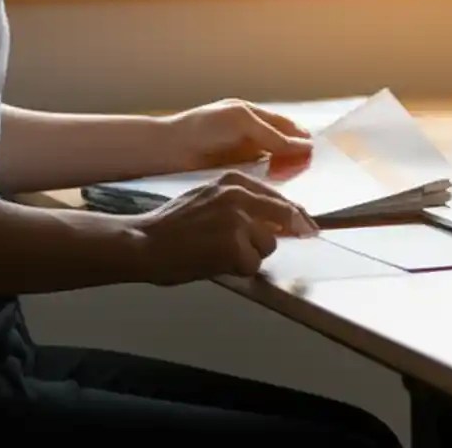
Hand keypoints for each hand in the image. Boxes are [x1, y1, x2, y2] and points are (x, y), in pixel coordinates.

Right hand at [130, 170, 318, 285]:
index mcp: (234, 180)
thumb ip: (239, 202)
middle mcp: (240, 195)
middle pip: (285, 216)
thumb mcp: (207, 197)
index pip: (278, 197)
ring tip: (221, 254)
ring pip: (268, 245)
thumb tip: (275, 218)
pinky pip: (252, 265)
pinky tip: (216, 264)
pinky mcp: (234, 245)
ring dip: (251, 256)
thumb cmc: (171, 225)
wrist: (142, 241)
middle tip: (299, 239)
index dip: (296, 215)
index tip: (309, 225)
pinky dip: (238, 270)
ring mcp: (238, 220)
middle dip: (290, 232)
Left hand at [166, 98, 312, 171]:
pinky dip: (271, 182)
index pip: (285, 125)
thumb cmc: (203, 128)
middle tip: (314, 172)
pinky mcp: (233, 174)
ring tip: (302, 185)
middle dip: (297, 156)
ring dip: (285, 172)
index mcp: (250, 115)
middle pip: (281, 146)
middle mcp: (248, 135)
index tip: (319, 152)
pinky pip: (259, 177)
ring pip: (272, 164)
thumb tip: (306, 146)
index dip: (301, 137)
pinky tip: (280, 192)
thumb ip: (273, 135)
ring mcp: (241, 155)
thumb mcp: (242, 123)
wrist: (168, 151)